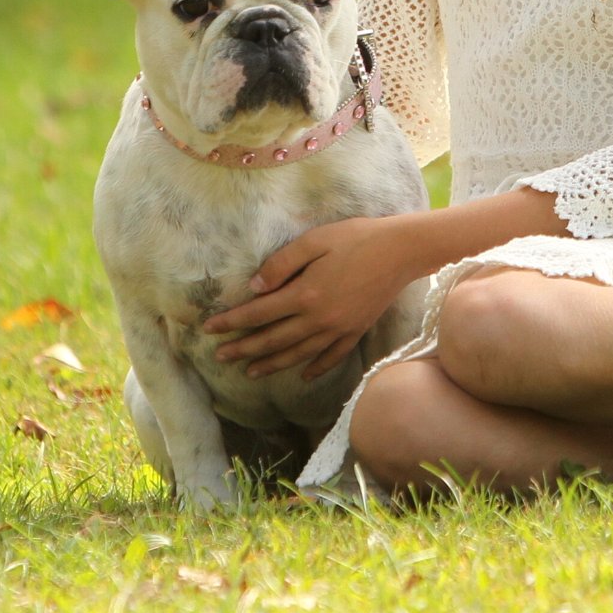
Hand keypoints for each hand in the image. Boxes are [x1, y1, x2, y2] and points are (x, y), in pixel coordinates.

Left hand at [203, 215, 410, 379]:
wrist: (401, 251)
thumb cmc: (356, 238)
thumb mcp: (314, 241)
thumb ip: (281, 264)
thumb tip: (254, 288)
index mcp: (305, 294)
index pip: (258, 313)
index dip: (232, 322)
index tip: (210, 330)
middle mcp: (319, 319)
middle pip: (273, 339)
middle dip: (244, 349)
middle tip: (220, 358)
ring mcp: (339, 329)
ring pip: (298, 354)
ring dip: (272, 364)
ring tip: (250, 373)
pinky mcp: (356, 331)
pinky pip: (332, 357)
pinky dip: (316, 368)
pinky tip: (304, 374)